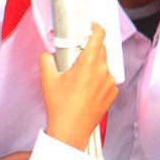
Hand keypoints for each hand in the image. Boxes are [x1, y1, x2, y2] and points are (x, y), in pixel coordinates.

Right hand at [40, 24, 117, 151]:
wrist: (70, 130)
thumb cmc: (59, 106)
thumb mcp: (47, 79)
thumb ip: (46, 60)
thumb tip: (48, 53)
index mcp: (89, 62)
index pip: (100, 35)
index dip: (95, 28)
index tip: (88, 28)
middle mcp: (104, 70)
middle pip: (101, 50)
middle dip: (90, 49)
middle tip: (76, 57)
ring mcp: (110, 82)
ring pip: (104, 66)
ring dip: (94, 66)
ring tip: (78, 79)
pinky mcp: (113, 93)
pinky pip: (107, 80)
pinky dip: (98, 81)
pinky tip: (86, 91)